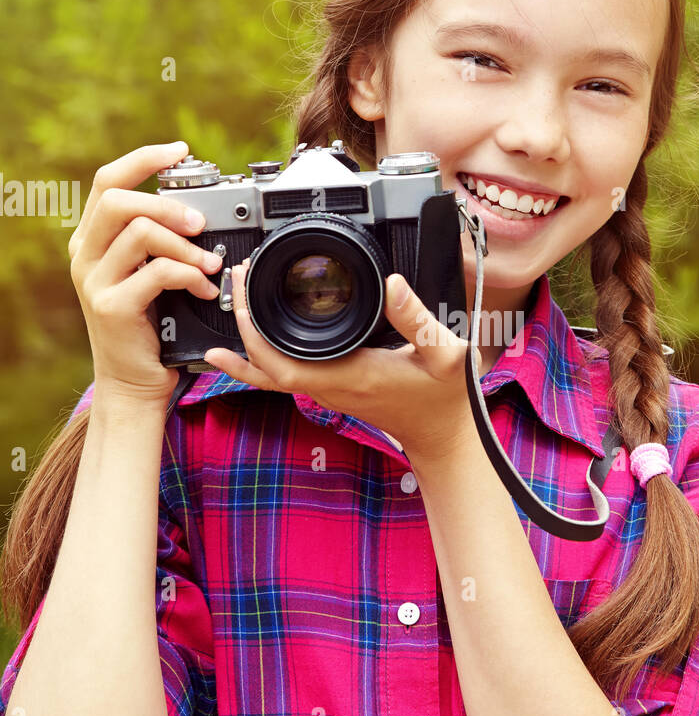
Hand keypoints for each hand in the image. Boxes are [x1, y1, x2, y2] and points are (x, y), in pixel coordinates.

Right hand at [68, 140, 225, 407]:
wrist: (136, 382)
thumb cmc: (151, 325)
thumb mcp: (150, 273)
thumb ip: (160, 239)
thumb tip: (200, 206)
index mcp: (92, 239)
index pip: (107, 180)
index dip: (144, 159)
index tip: (180, 151)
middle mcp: (85, 255)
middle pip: (119, 200)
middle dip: (167, 204)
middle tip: (200, 223)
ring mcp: (93, 281)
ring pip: (139, 233)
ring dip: (185, 244)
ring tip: (210, 263)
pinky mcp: (111, 307)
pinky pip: (156, 273)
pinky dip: (190, 276)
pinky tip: (205, 289)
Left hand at [204, 265, 480, 464]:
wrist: (444, 435)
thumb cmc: (446, 399)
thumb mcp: (445, 354)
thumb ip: (420, 318)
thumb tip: (393, 283)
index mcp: (351, 375)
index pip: (280, 361)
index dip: (252, 328)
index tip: (247, 287)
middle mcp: (331, 387)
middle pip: (264, 365)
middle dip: (243, 322)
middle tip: (238, 279)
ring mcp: (329, 391)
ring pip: (271, 373)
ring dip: (249, 339)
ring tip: (235, 301)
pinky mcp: (333, 389)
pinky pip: (287, 376)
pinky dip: (263, 359)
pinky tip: (246, 348)